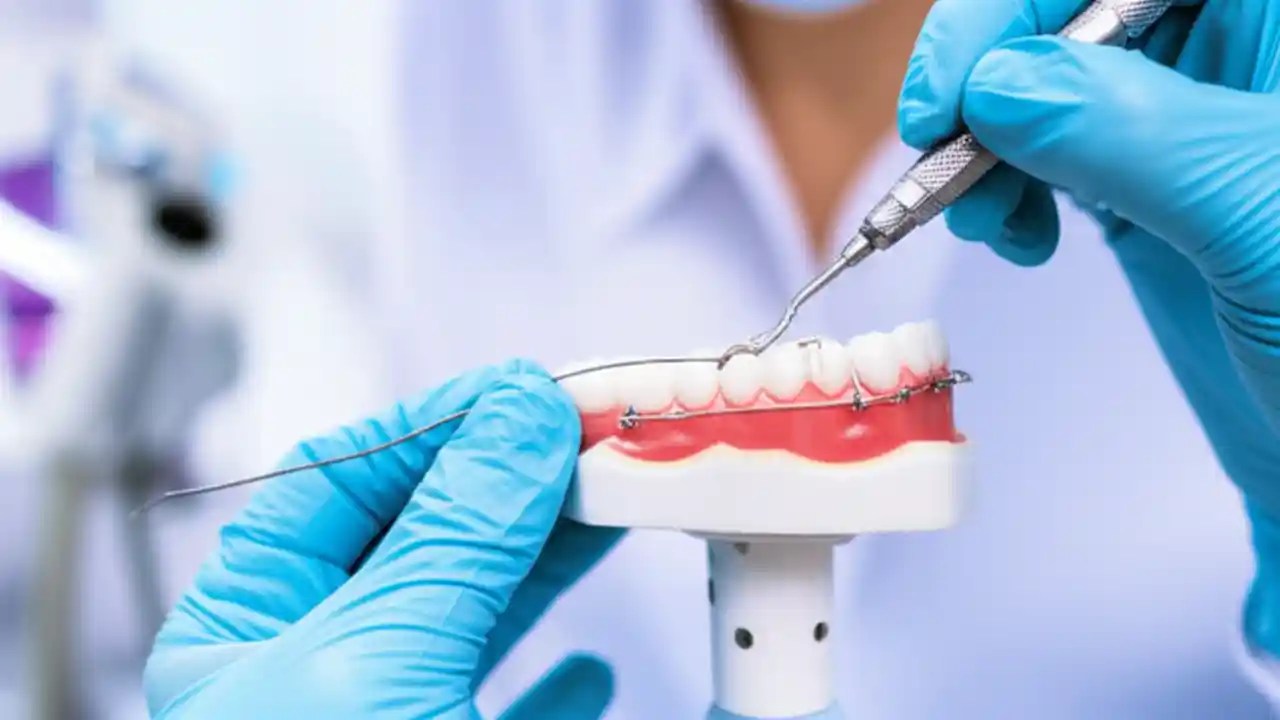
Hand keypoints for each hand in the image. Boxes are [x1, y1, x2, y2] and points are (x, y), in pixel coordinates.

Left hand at [143, 359, 622, 718]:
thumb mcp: (378, 662)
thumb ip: (450, 539)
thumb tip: (517, 420)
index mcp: (238, 637)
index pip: (331, 483)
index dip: (432, 424)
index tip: (520, 391)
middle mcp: (306, 673)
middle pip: (418, 535)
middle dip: (508, 478)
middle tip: (587, 433)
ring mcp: (381, 718)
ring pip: (472, 611)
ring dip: (547, 556)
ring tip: (610, 502)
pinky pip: (506, 707)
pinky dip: (556, 683)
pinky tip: (589, 671)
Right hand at [898, 1, 1279, 651]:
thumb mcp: (1258, 218)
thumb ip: (1128, 132)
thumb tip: (995, 83)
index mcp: (1278, 25)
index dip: (1012, 14)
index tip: (947, 97)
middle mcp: (1234, 53)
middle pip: (1067, 16)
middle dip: (988, 81)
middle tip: (943, 160)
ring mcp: (1188, 118)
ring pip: (1045, 79)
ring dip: (983, 142)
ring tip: (986, 221)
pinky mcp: (1152, 180)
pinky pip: (1049, 148)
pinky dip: (1004, 184)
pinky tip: (1017, 235)